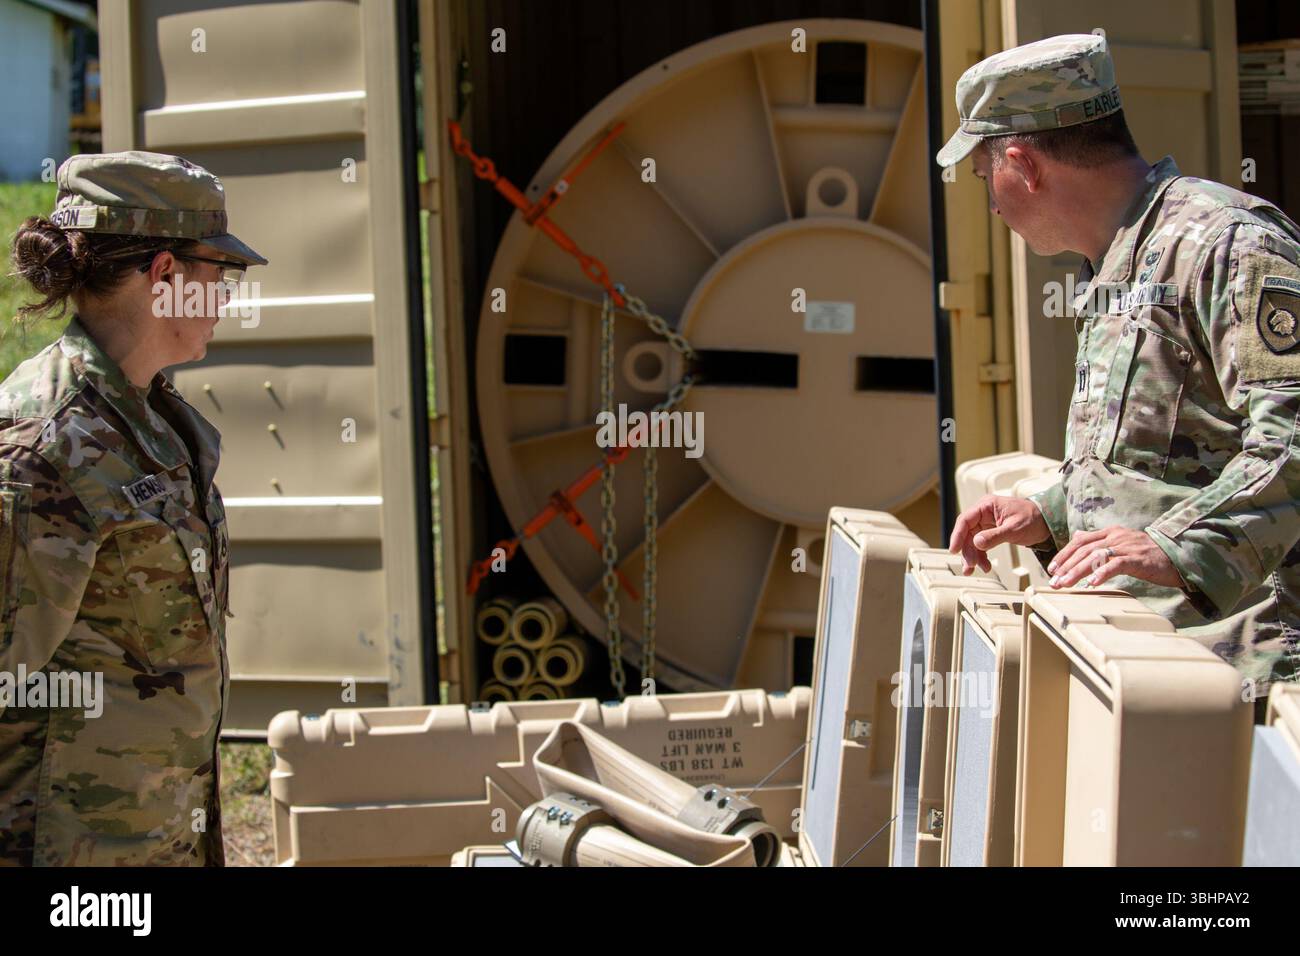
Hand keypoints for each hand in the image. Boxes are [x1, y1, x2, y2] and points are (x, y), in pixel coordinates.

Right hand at [948, 494, 1050, 575]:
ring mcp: (986, 523)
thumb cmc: (1033, 519)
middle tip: (970, 566)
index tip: (954, 550)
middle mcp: (983, 513)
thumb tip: (976, 542)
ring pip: (972, 541)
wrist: (1047, 523)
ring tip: (980, 569)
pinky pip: (981, 545)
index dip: (957, 535)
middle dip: (968, 551)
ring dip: (974, 556)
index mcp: (986, 505)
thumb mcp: (1014, 529)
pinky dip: (981, 556)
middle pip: (967, 533)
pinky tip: (985, 565)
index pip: (965, 520)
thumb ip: (995, 536)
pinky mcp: (991, 532)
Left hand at [1046, 527, 1183, 588]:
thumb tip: (1078, 535)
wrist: (1176, 557)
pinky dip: (1102, 573)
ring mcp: (1126, 546)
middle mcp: (1116, 536)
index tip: (1052, 568)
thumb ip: (1099, 540)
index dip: (1064, 554)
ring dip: (1078, 571)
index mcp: (1110, 532)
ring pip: (1096, 557)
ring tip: (1065, 583)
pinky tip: (1092, 583)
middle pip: (1084, 550)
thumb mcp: (1120, 543)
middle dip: (1066, 566)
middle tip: (1054, 581)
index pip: (1080, 541)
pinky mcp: (1138, 558)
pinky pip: (1116, 564)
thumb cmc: (1147, 554)